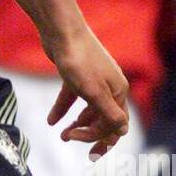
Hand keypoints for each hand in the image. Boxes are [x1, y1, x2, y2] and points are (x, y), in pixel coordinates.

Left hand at [45, 27, 129, 159]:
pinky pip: (72, 97)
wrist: (61, 31)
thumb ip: (108, 114)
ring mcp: (93, 80)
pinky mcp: (77, 74)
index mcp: (118, 91)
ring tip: (62, 134)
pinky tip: (51, 121)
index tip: (82, 145)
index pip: (115, 124)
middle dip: (89, 133)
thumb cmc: (79, 61)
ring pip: (89, 109)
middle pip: (103, 118)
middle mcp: (110, 86)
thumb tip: (123, 131)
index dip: (102, 138)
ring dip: (77, 124)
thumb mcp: (94, 92)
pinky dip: (63, 109)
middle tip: (69, 140)